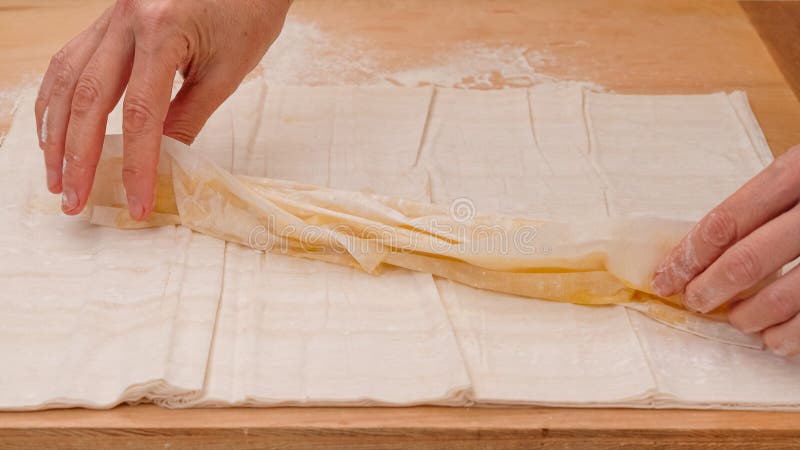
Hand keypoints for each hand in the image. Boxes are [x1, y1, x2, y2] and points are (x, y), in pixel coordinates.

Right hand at [35, 0, 289, 218]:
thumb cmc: (248, 10)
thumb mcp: (227, 70)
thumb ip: (189, 115)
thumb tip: (161, 160)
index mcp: (163, 31)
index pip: (141, 114)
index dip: (135, 165)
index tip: (135, 204)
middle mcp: (126, 18)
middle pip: (89, 98)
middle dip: (77, 156)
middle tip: (72, 199)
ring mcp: (111, 15)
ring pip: (67, 76)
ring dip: (56, 130)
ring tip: (55, 172)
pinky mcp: (108, 17)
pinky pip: (71, 58)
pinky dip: (59, 96)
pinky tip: (55, 126)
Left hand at [652, 145, 799, 355]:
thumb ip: (760, 208)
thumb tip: (697, 254)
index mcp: (797, 174)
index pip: (726, 222)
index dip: (688, 256)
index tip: (664, 278)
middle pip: (746, 261)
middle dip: (709, 290)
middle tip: (695, 302)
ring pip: (782, 298)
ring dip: (749, 318)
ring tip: (740, 321)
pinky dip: (790, 337)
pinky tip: (777, 338)